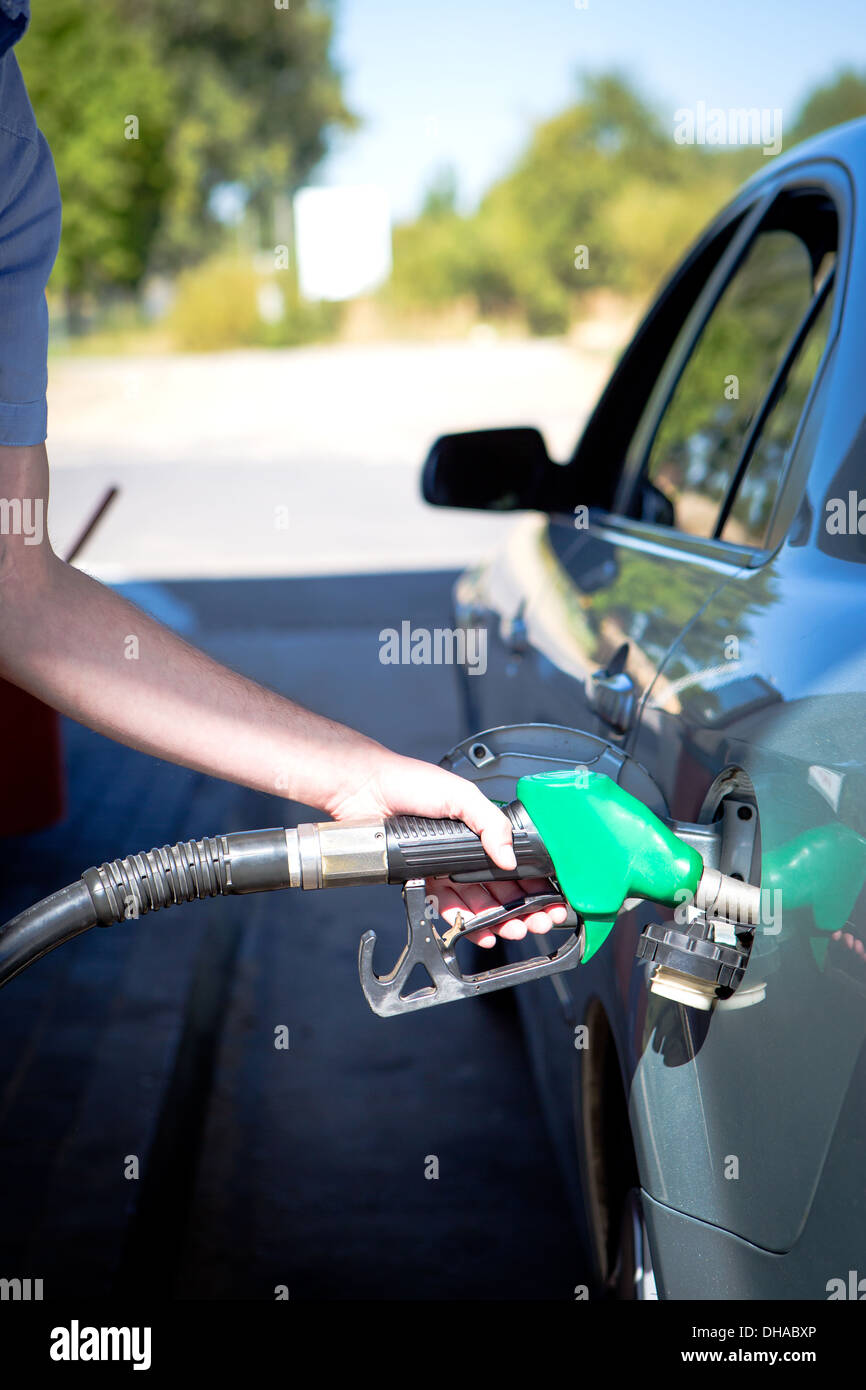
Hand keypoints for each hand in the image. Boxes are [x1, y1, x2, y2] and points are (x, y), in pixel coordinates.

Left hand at [327, 751, 566, 944]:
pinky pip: (450, 908)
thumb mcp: (461, 794)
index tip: (550, 898)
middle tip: (538, 921)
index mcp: (480, 829)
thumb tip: (507, 856)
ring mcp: (446, 867)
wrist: (366, 789)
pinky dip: (467, 923)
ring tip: (514, 929)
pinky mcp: (425, 881)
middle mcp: (466, 850)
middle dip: (524, 907)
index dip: (535, 882)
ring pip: (480, 902)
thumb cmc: (410, 781)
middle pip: (502, 887)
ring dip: (499, 919)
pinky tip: (482, 932)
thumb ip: (490, 822)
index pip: (515, 861)